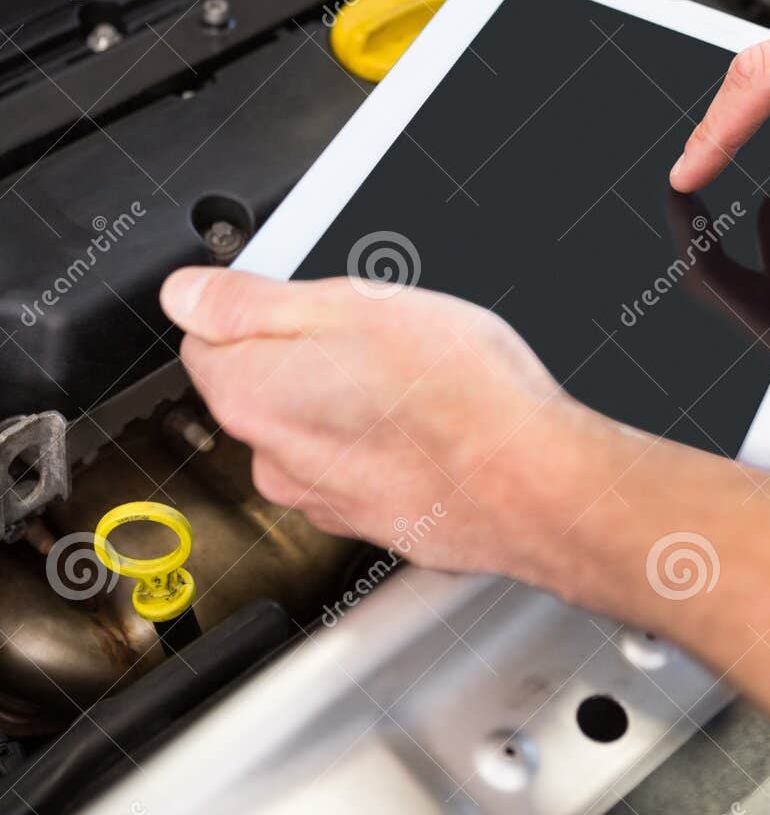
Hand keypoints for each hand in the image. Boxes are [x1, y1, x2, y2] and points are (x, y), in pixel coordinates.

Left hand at [160, 264, 769, 794]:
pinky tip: (437, 420)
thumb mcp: (350, 305)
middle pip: (262, 380)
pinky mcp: (375, 520)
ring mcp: (325, 500)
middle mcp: (275, 459)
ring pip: (314, 423)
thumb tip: (186, 294)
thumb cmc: (461, 395)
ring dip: (350, 395)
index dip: (260, 301)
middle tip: (380, 327)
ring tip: (422, 375)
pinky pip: (360, 464)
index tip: (311, 294)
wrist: (538, 483)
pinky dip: (385, 440)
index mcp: (252, 395)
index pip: (205, 333)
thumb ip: (250, 302)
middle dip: (306, 347)